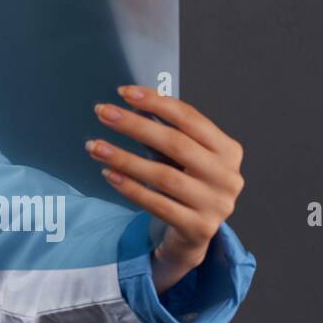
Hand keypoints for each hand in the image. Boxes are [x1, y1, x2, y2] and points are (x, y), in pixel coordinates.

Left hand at [84, 86, 244, 293]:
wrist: (195, 231)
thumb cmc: (186, 182)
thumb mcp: (184, 156)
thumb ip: (167, 132)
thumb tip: (131, 105)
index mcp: (228, 150)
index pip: (190, 118)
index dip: (156, 102)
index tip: (124, 92)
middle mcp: (227, 176)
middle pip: (176, 143)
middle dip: (135, 125)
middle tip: (102, 112)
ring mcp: (216, 205)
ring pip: (163, 176)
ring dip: (124, 158)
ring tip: (95, 146)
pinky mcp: (198, 228)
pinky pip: (157, 204)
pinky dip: (130, 187)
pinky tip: (108, 174)